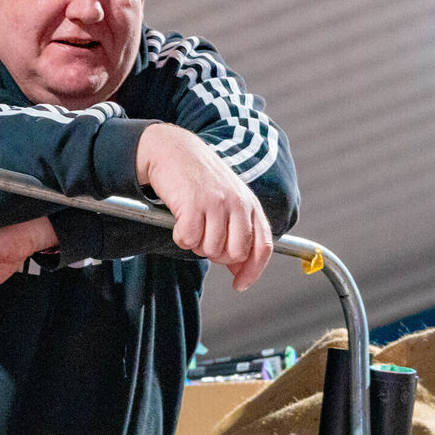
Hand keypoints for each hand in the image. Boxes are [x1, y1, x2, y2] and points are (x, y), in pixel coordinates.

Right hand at [136, 123, 272, 290]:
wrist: (172, 149)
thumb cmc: (198, 178)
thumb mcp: (227, 201)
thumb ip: (238, 233)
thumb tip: (242, 273)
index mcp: (249, 204)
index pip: (263, 246)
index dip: (253, 271)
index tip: (239, 285)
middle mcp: (237, 203)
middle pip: (235, 253)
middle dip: (217, 255)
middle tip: (204, 239)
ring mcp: (216, 202)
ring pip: (210, 250)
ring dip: (196, 244)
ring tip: (190, 224)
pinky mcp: (193, 203)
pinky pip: (187, 240)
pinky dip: (180, 237)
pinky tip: (179, 221)